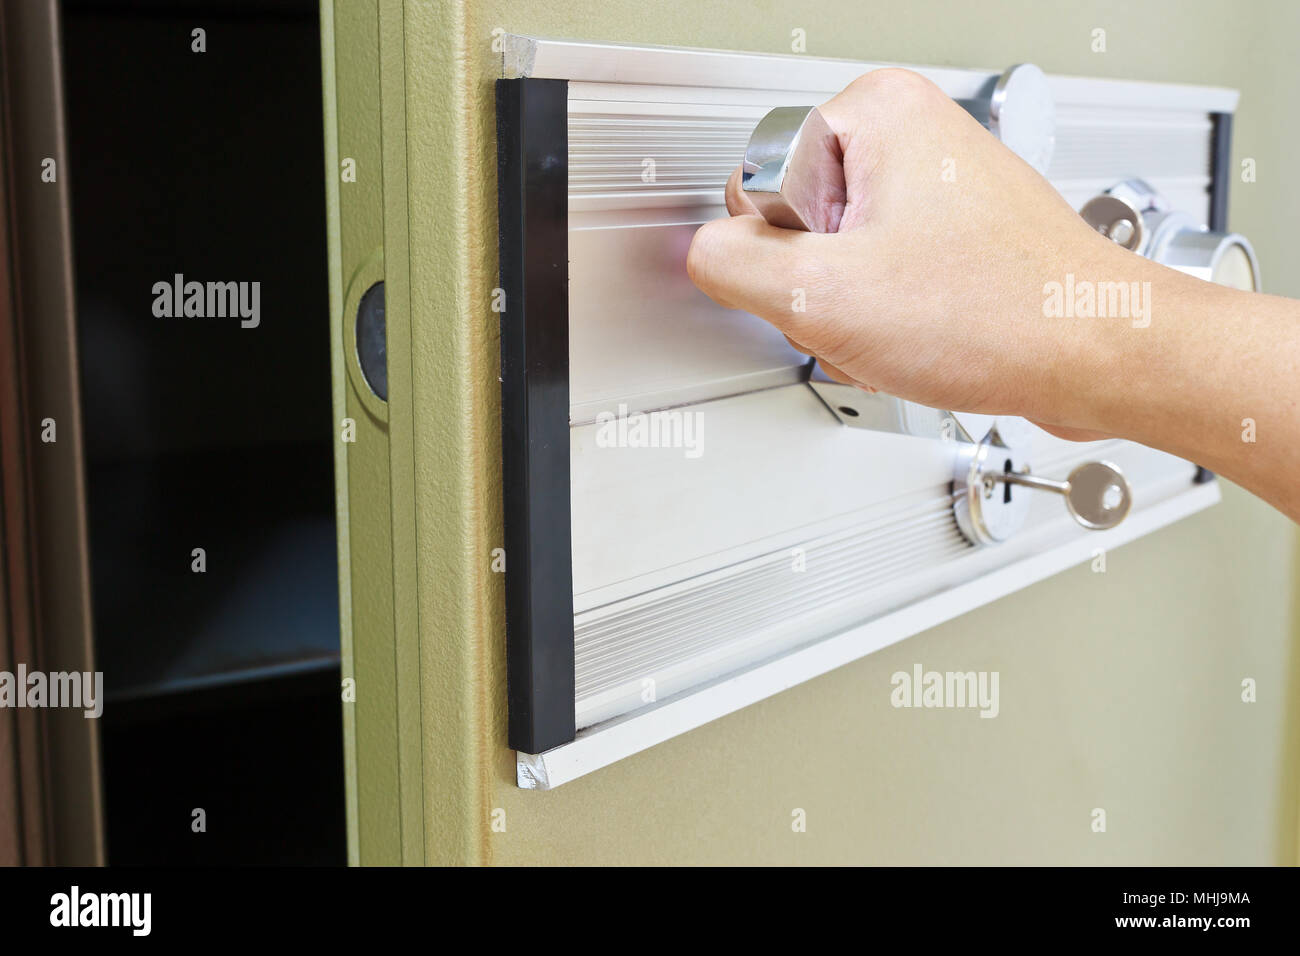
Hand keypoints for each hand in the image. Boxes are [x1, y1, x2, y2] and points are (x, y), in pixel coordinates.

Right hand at [686, 68, 1134, 438]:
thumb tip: (706, 255)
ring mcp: (935, 189)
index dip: (780, 253)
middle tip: (866, 310)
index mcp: (876, 112)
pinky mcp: (953, 237)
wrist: (1097, 358)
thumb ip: (733, 265)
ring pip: (833, 265)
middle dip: (815, 292)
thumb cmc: (1002, 314)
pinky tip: (919, 337)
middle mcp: (910, 136)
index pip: (753, 184)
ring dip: (848, 317)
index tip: (831, 275)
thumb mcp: (823, 295)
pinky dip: (883, 323)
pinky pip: (876, 283)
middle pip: (793, 227)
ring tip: (902, 328)